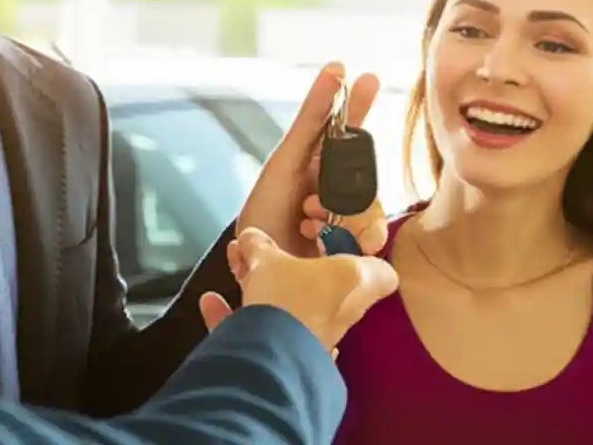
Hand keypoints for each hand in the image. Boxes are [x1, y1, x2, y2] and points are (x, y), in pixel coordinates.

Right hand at [199, 228, 398, 350]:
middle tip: (270, 253)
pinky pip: (267, 333)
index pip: (381, 271)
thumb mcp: (269, 258)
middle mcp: (342, 312)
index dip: (363, 255)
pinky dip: (239, 319)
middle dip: (293, 269)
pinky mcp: (291, 356)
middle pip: (326, 286)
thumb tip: (250, 236)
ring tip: (235, 269)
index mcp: (353, 281)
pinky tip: (211, 302)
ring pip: (294, 307)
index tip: (339, 243)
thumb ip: (259, 245)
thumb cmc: (287, 296)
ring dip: (264, 290)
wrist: (274, 356)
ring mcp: (318, 336)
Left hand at [236, 61, 387, 257]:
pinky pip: (374, 237)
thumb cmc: (265, 213)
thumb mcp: (285, 162)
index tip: (368, 76)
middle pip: (366, 175)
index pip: (348, 128)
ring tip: (308, 224)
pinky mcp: (356, 245)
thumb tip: (336, 68)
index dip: (358, 103)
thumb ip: (312, 118)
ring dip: (341, 218)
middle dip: (344, 194)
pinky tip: (321, 244)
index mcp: (320, 162)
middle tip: (312, 207)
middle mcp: (337, 187)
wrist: (261, 269)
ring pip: (372, 208)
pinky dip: (354, 240)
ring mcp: (348, 216)